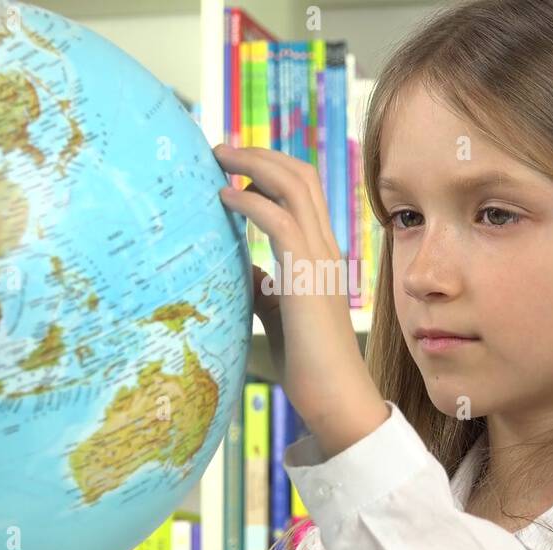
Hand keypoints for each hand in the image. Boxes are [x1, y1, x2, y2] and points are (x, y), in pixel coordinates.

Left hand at [213, 144, 389, 456]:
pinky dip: (248, 201)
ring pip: (294, 185)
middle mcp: (325, 245)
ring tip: (218, 160)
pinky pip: (278, 219)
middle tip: (220, 150)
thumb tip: (242, 269)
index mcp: (320, 252)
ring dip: (252, 165)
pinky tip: (223, 200)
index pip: (304, 190)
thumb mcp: (277, 311)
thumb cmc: (307, 360)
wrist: (334, 395)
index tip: (233, 166)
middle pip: (301, 174)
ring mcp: (320, 256)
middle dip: (259, 154)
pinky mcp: (306, 274)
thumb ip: (263, 284)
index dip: (270, 168)